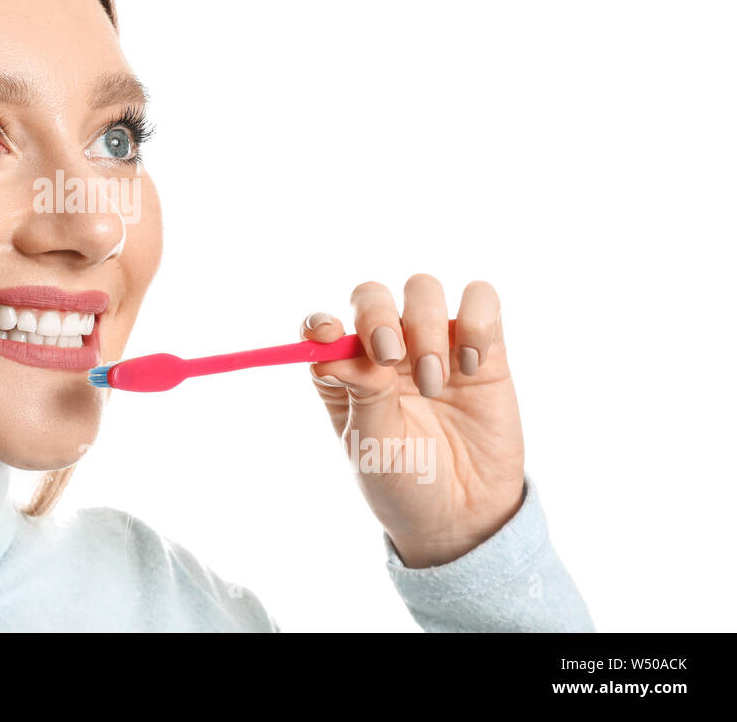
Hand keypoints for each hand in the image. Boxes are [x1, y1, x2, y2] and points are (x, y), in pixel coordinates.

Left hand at [303, 275, 524, 567]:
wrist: (466, 515)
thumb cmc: (406, 483)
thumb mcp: (375, 448)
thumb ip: (362, 396)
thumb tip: (332, 353)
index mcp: (346, 373)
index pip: (323, 328)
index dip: (321, 323)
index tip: (329, 335)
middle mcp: (386, 350)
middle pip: (371, 295)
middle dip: (378, 316)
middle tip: (391, 358)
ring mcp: (434, 343)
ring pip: (423, 289)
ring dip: (427, 328)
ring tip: (435, 383)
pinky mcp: (484, 348)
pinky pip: (481, 301)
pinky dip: (476, 323)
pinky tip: (472, 367)